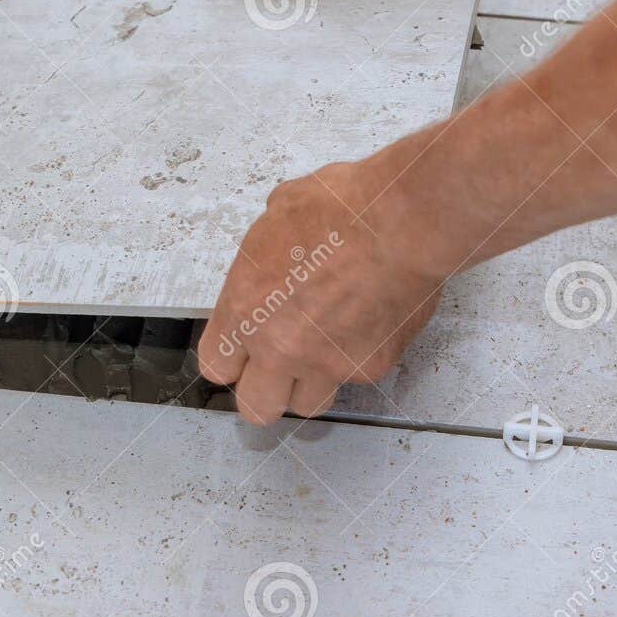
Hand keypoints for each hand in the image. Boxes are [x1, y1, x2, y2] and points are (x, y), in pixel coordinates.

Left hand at [196, 160, 450, 425]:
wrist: (400, 224)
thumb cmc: (341, 209)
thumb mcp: (280, 211)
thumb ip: (268, 248)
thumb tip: (277, 243)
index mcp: (245, 307)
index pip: (216, 365)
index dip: (230, 359)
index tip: (241, 350)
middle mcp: (279, 347)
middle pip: (256, 408)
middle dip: (264, 392)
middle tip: (278, 368)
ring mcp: (326, 363)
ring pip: (308, 405)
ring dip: (311, 384)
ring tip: (325, 347)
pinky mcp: (369, 367)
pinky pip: (355, 378)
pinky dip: (358, 358)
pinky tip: (368, 324)